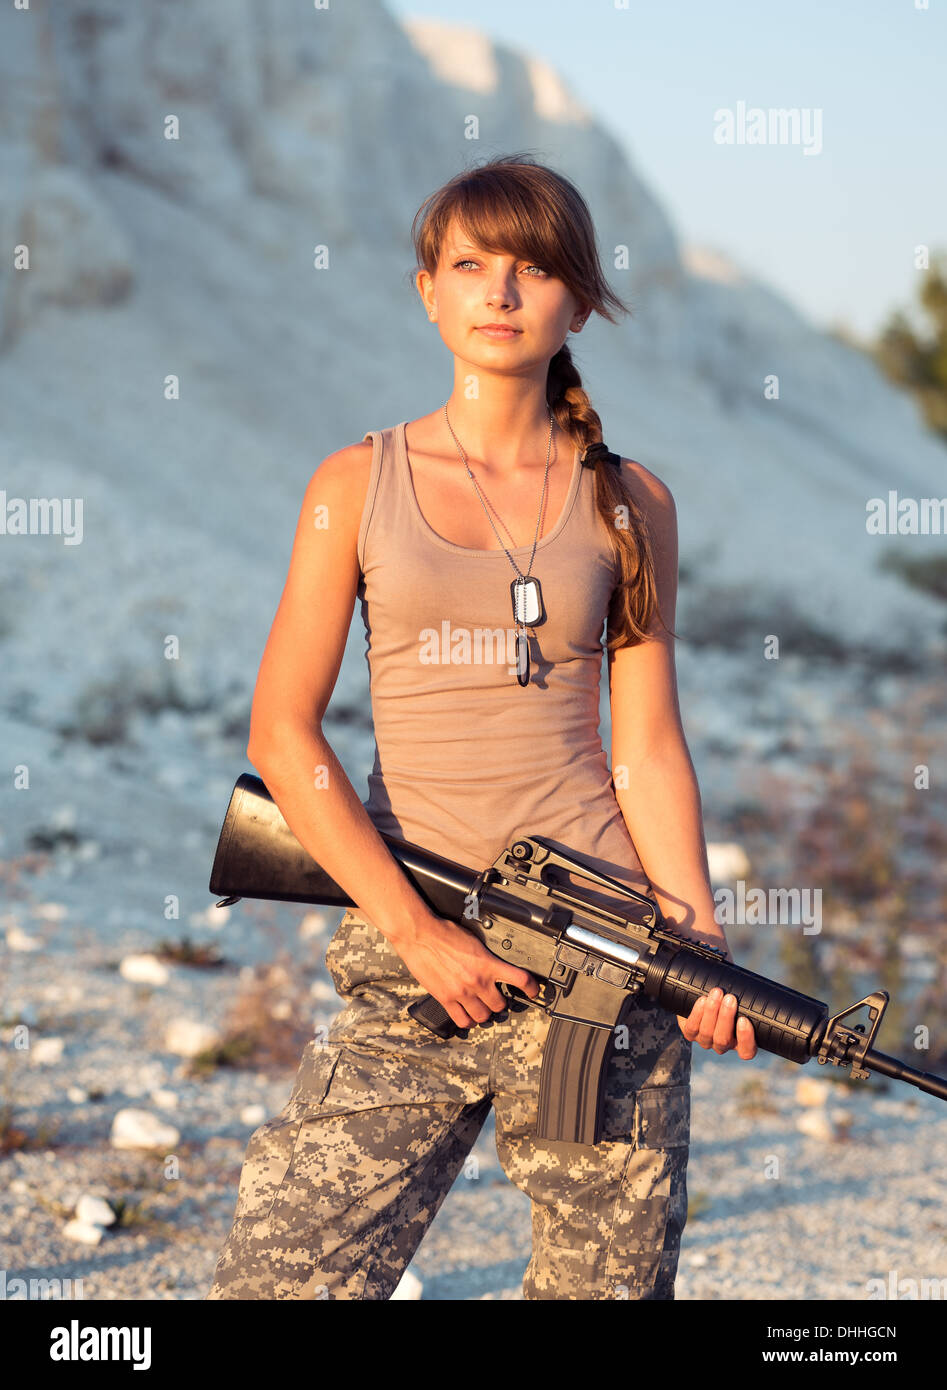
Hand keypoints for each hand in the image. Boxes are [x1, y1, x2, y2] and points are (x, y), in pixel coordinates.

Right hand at [390, 911, 539, 1030]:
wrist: (420, 936)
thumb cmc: (443, 932)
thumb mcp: (473, 940)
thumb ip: (484, 956)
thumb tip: (491, 963)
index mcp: (487, 963)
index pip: (520, 979)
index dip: (531, 988)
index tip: (533, 991)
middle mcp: (477, 981)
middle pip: (500, 1005)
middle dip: (500, 1004)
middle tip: (497, 1001)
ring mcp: (462, 992)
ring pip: (482, 1017)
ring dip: (484, 1014)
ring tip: (481, 1009)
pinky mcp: (446, 999)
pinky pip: (462, 1020)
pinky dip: (467, 1021)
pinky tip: (467, 1017)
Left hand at [677, 986, 757, 1059]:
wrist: (703, 997)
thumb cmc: (729, 999)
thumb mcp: (742, 1001)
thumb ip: (749, 1000)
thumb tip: (761, 986)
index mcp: (740, 1043)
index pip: (746, 1051)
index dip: (746, 1038)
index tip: (744, 1019)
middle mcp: (723, 1045)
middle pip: (723, 1039)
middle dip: (726, 1017)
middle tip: (730, 998)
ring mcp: (706, 1041)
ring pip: (707, 1032)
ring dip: (712, 1011)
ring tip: (716, 992)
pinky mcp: (690, 1033)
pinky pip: (692, 1027)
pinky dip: (697, 1013)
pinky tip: (702, 1000)